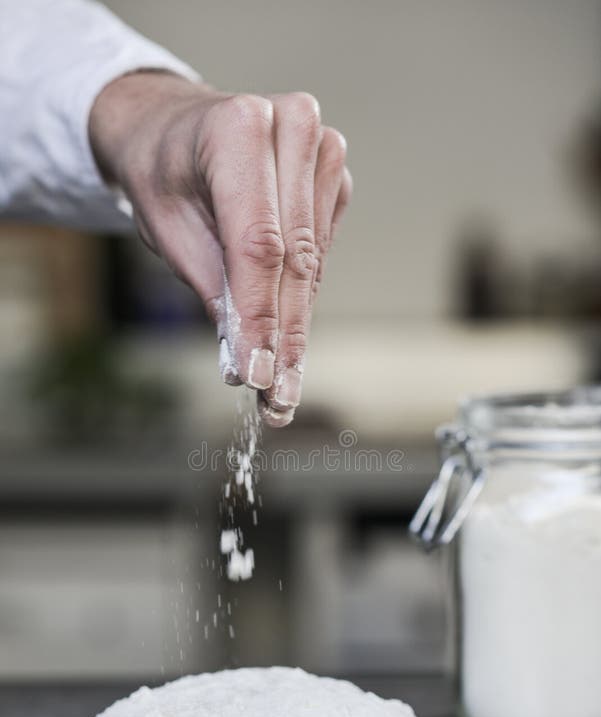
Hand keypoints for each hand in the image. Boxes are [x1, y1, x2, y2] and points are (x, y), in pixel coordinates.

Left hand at [89, 73, 350, 425]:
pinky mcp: (334, 176)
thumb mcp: (167, 230)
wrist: (176, 130)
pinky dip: (301, 297)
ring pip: (314, 263)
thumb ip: (213, 290)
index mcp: (238, 129)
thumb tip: (246, 358)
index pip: (258, 245)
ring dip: (296, 326)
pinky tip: (284, 331)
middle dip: (285, 337)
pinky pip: (321, 253)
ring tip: (281, 382)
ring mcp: (322, 149)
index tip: (259, 375)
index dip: (261, 316)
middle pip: (296, 259)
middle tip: (278, 396)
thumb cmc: (165, 175)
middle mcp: (292, 129)